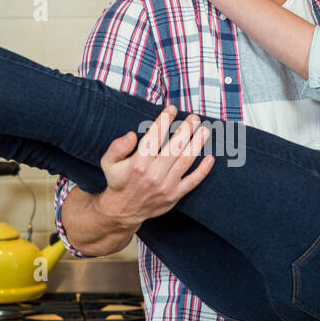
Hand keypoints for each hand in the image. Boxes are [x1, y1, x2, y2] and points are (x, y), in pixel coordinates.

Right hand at [95, 105, 214, 228]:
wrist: (123, 211)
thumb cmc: (118, 181)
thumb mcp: (108, 162)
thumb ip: (117, 146)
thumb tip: (131, 135)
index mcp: (138, 163)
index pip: (154, 136)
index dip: (165, 120)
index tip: (172, 109)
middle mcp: (154, 174)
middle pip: (174, 146)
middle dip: (186, 129)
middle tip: (194, 117)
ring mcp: (166, 186)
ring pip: (185, 161)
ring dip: (197, 144)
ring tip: (205, 131)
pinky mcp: (174, 195)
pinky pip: (192, 182)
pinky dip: (203, 171)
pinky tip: (210, 158)